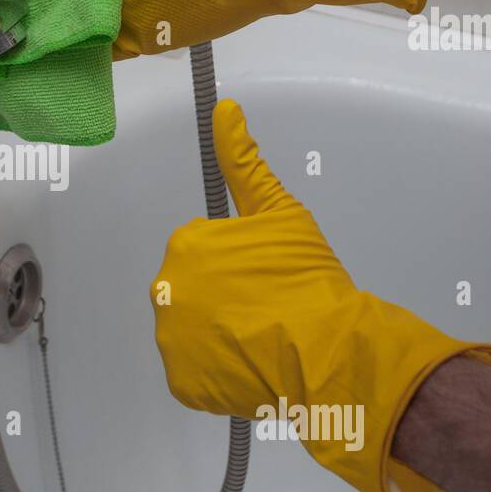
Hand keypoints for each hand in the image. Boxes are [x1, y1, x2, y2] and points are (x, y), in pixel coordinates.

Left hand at [151, 99, 490, 491]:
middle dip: (225, 299)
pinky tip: (250, 365)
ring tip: (262, 339)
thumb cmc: (307, 278)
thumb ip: (244, 161)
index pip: (205, 253)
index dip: (240, 266)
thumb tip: (224, 108)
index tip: (268, 277)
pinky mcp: (181, 382)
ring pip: (192, 332)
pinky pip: (195, 373)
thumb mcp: (281, 211)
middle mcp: (165, 289)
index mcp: (185, 245)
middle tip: (268, 309)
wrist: (325, 349)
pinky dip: (218, 372)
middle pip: (194, 291)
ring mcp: (170, 340)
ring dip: (220, 335)